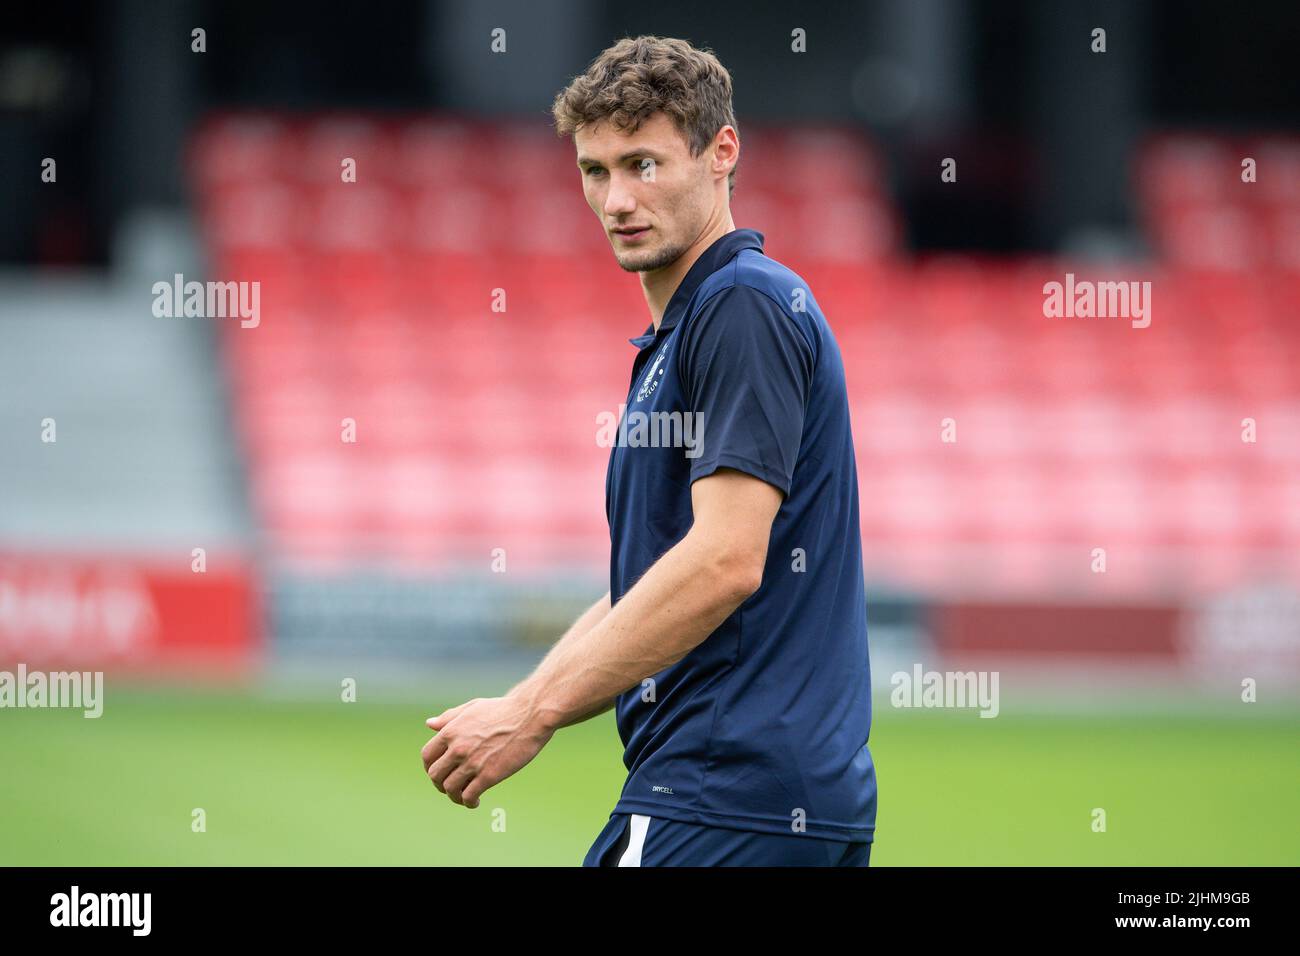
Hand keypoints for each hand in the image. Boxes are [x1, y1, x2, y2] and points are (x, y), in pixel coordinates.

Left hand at [421, 696, 554, 808]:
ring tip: (464, 797)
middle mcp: (457, 748)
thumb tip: (429, 724)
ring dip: (454, 796)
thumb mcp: (472, 708)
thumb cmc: (503, 709)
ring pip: (450, 789)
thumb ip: (449, 718)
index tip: (439, 773)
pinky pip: (469, 796)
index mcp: (451, 731)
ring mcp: (472, 763)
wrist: (530, 715)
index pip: (427, 756)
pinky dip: (469, 802)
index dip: (430, 768)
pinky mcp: (489, 775)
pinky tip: (475, 801)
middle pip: (435, 775)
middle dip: (440, 784)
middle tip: (450, 787)